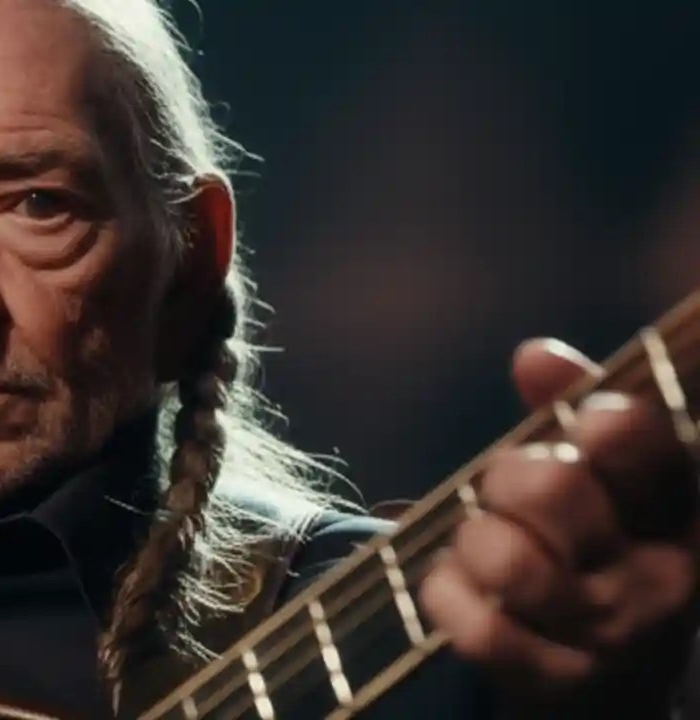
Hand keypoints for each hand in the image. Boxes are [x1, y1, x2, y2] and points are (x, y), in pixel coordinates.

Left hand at [419, 337, 699, 717]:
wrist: (608, 678)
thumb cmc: (594, 550)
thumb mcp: (597, 476)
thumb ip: (567, 410)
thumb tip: (535, 356)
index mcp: (675, 504)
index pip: (631, 433)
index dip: (586, 421)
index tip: (578, 433)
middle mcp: (657, 572)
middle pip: (554, 488)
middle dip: (508, 478)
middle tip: (507, 494)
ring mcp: (608, 633)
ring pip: (510, 561)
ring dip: (475, 539)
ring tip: (483, 543)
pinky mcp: (554, 679)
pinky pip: (478, 627)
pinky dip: (446, 594)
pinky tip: (457, 585)